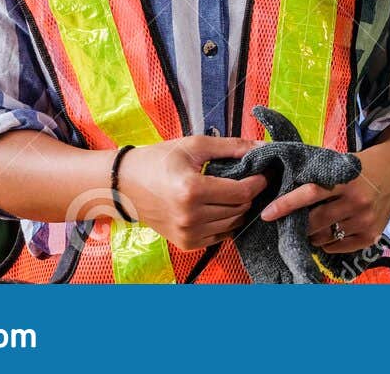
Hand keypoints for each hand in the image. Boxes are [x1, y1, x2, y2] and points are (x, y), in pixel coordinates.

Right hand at [116, 135, 266, 251]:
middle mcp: (190, 217)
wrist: (125, 185)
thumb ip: (232, 146)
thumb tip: (262, 147)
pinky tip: (220, 206)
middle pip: (240, 209)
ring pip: (232, 224)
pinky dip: (226, 222)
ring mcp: (187, 233)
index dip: (259, 182)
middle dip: (250, 193)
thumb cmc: (160, 160)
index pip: (242, 192)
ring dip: (239, 208)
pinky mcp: (186, 243)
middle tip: (249, 179)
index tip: (264, 172)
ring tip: (234, 191)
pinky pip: (220, 236)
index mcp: (192, 190)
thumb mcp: (195, 145)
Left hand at [262, 140, 389, 254]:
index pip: (310, 194)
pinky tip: (332, 229)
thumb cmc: (363, 167)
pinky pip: (337, 247)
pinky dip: (327, 242)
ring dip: (312, 234)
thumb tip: (283, 191)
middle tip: (292, 220)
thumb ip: (318, 176)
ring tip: (315, 223)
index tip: (267, 214)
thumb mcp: (342, 163)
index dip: (286, 205)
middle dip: (299, 224)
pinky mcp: (370, 236)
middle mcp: (357, 202)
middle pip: (315, 222)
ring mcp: (365, 221)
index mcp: (346, 179)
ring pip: (324, 238)